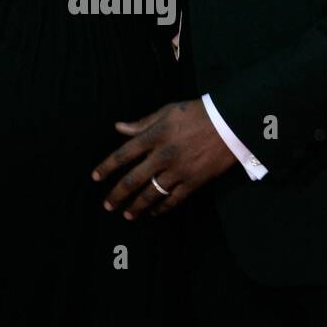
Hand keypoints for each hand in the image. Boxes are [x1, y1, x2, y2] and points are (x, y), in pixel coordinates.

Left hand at [91, 99, 236, 218]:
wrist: (231, 123)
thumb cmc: (198, 113)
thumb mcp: (168, 111)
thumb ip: (142, 123)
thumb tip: (118, 127)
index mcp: (155, 135)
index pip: (123, 154)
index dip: (107, 167)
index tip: (95, 177)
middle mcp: (163, 155)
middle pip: (133, 180)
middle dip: (117, 195)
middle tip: (107, 206)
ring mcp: (179, 171)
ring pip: (152, 194)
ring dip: (137, 207)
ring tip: (127, 215)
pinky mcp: (194, 181)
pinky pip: (174, 199)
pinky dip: (162, 208)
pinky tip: (154, 212)